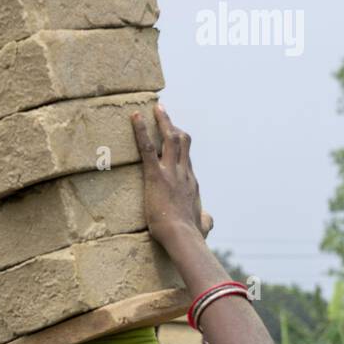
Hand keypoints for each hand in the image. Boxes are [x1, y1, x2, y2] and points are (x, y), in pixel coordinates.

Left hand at [131, 103, 204, 253]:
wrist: (183, 236)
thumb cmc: (191, 235)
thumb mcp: (203, 225)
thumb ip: (205, 220)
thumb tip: (208, 220)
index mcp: (192, 183)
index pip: (186, 159)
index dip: (181, 147)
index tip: (174, 137)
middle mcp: (184, 172)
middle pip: (182, 141)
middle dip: (172, 125)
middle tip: (162, 111)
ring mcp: (171, 172)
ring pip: (170, 138)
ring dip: (163, 120)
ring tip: (156, 107)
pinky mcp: (156, 175)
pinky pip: (147, 148)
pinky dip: (140, 131)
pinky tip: (135, 117)